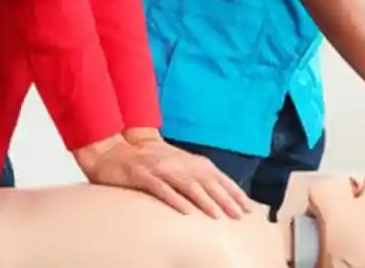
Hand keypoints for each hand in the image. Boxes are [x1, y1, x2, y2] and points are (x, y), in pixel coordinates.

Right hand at [74, 134, 253, 218]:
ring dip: (205, 201)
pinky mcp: (143, 175)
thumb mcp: (177, 165)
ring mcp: (162, 168)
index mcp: (190, 162)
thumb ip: (196, 176)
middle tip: (239, 216)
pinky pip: (162, 189)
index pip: (218, 178)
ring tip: (217, 216)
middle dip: (225, 200)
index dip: (234, 192)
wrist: (115, 148)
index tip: (248, 208)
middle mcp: (179, 163)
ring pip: (188, 186)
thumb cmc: (149, 161)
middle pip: (208, 183)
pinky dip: (175, 200)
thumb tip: (220, 193)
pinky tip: (186, 212)